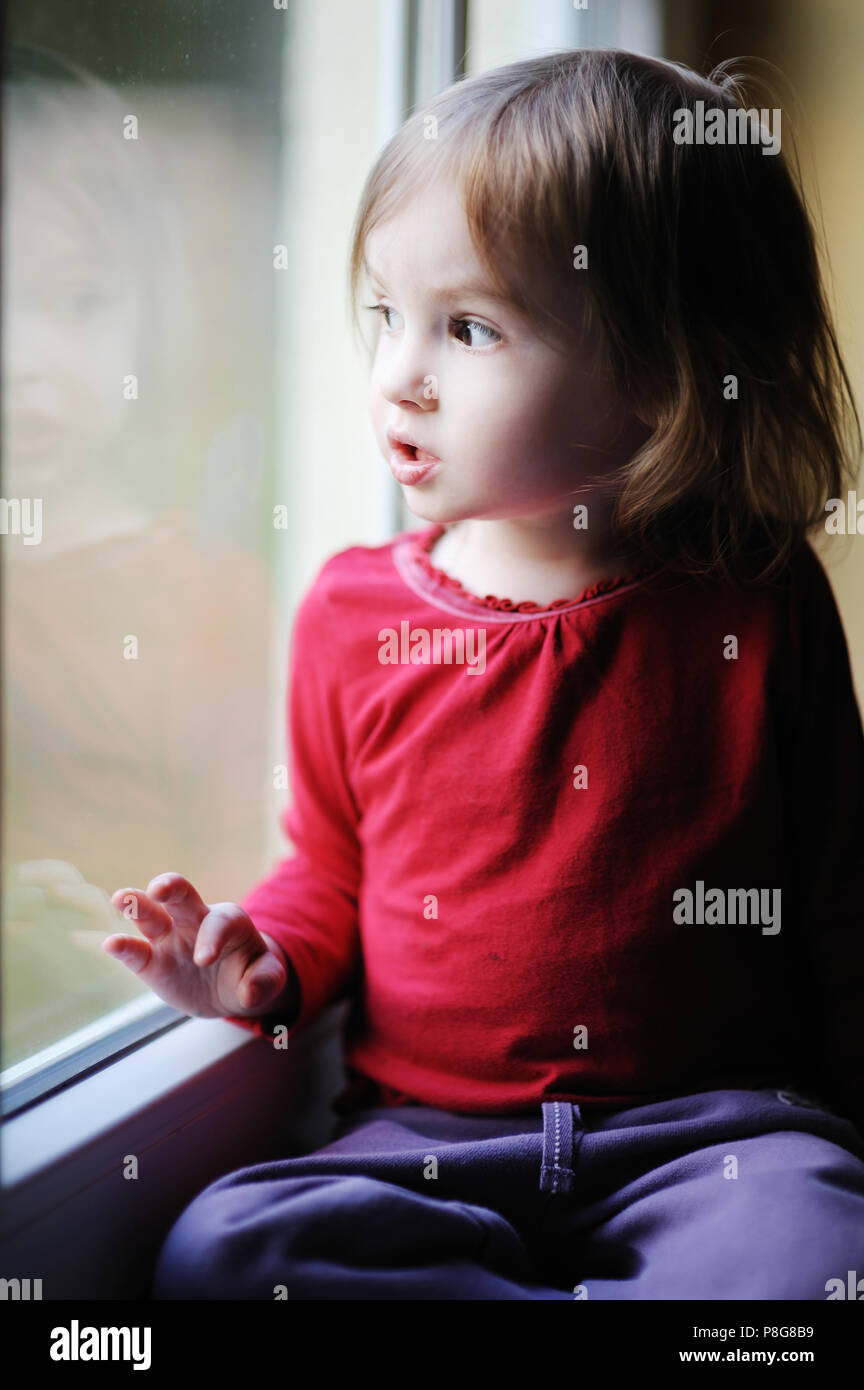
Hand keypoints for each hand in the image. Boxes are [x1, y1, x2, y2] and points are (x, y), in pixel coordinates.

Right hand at [103, 872, 293, 1020]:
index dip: (212, 937)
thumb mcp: (269, 977)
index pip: (219, 921)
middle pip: (181, 896)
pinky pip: (135, 952)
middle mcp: (195, 921)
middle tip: (159, 889)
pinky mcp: (152, 962)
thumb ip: (265, 980)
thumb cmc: (252, 974)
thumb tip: (249, 993)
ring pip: (150, 914)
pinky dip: (122, 948)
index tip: (205, 960)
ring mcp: (170, 938)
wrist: (229, 989)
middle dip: (170, 887)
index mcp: (228, 920)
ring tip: (121, 898)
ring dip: (135, 904)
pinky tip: (110, 944)